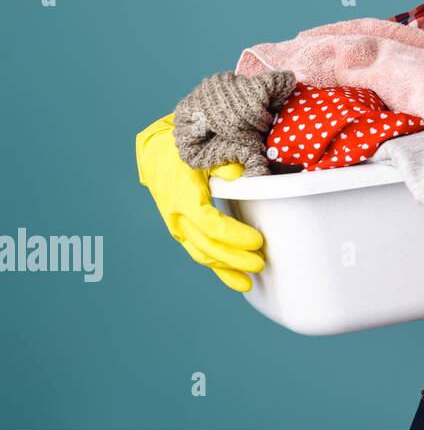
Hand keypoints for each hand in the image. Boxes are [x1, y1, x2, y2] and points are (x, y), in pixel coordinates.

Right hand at [135, 113, 265, 291]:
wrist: (157, 152)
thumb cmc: (185, 150)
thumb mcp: (204, 152)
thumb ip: (224, 164)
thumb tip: (241, 176)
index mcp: (183, 197)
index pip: (211, 225)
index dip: (235, 236)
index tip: (257, 241)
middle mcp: (177, 216)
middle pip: (207, 246)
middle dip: (235, 259)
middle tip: (261, 264)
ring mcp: (178, 226)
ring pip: (202, 254)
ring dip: (226, 268)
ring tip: (250, 280)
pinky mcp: (182, 231)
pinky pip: (199, 252)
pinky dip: (218, 267)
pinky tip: (236, 278)